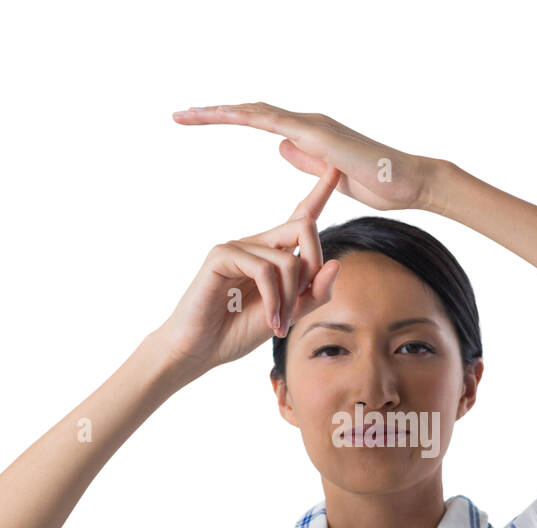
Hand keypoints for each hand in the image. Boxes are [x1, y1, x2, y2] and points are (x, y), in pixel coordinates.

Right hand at [159, 167, 342, 372]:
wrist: (199, 350)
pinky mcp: (221, 255)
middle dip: (314, 267)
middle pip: (304, 227)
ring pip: (289, 259)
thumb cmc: (238, 331)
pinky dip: (274, 299)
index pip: (300, 217)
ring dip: (290, 299)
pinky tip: (270, 321)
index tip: (337, 168)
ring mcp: (237, 246)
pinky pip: (265, 270)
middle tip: (301, 305)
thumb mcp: (287, 315)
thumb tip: (337, 263)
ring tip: (278, 324)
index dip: (320, 192)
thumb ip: (313, 293)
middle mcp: (257, 243)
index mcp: (273, 253)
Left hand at [172, 102, 440, 212]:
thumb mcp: (330, 177)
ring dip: (220, 112)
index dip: (229, 120)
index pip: (260, 122)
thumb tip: (280, 146)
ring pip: (256, 111)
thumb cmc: (379, 184)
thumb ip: (306, 160)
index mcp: (308, 134)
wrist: (410, 181)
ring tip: (187, 113)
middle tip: (179, 115)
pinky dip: (245, 116)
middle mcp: (306, 123)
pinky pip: (274, 121)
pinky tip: (221, 115)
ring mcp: (312, 124)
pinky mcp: (318, 134)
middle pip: (251, 112)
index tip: (198, 123)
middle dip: (214, 113)